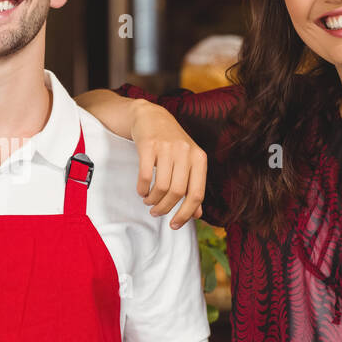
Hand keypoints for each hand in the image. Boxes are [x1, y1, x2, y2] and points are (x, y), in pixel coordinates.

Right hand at [131, 101, 205, 227]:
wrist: (151, 116)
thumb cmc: (171, 144)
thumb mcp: (188, 162)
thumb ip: (193, 186)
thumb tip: (197, 214)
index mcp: (199, 158)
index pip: (197, 194)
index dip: (186, 214)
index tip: (174, 224)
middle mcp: (186, 152)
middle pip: (178, 193)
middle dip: (165, 208)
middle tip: (156, 212)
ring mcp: (167, 148)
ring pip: (162, 186)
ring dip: (153, 200)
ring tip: (148, 201)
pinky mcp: (149, 145)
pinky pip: (145, 176)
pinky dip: (142, 189)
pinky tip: (142, 191)